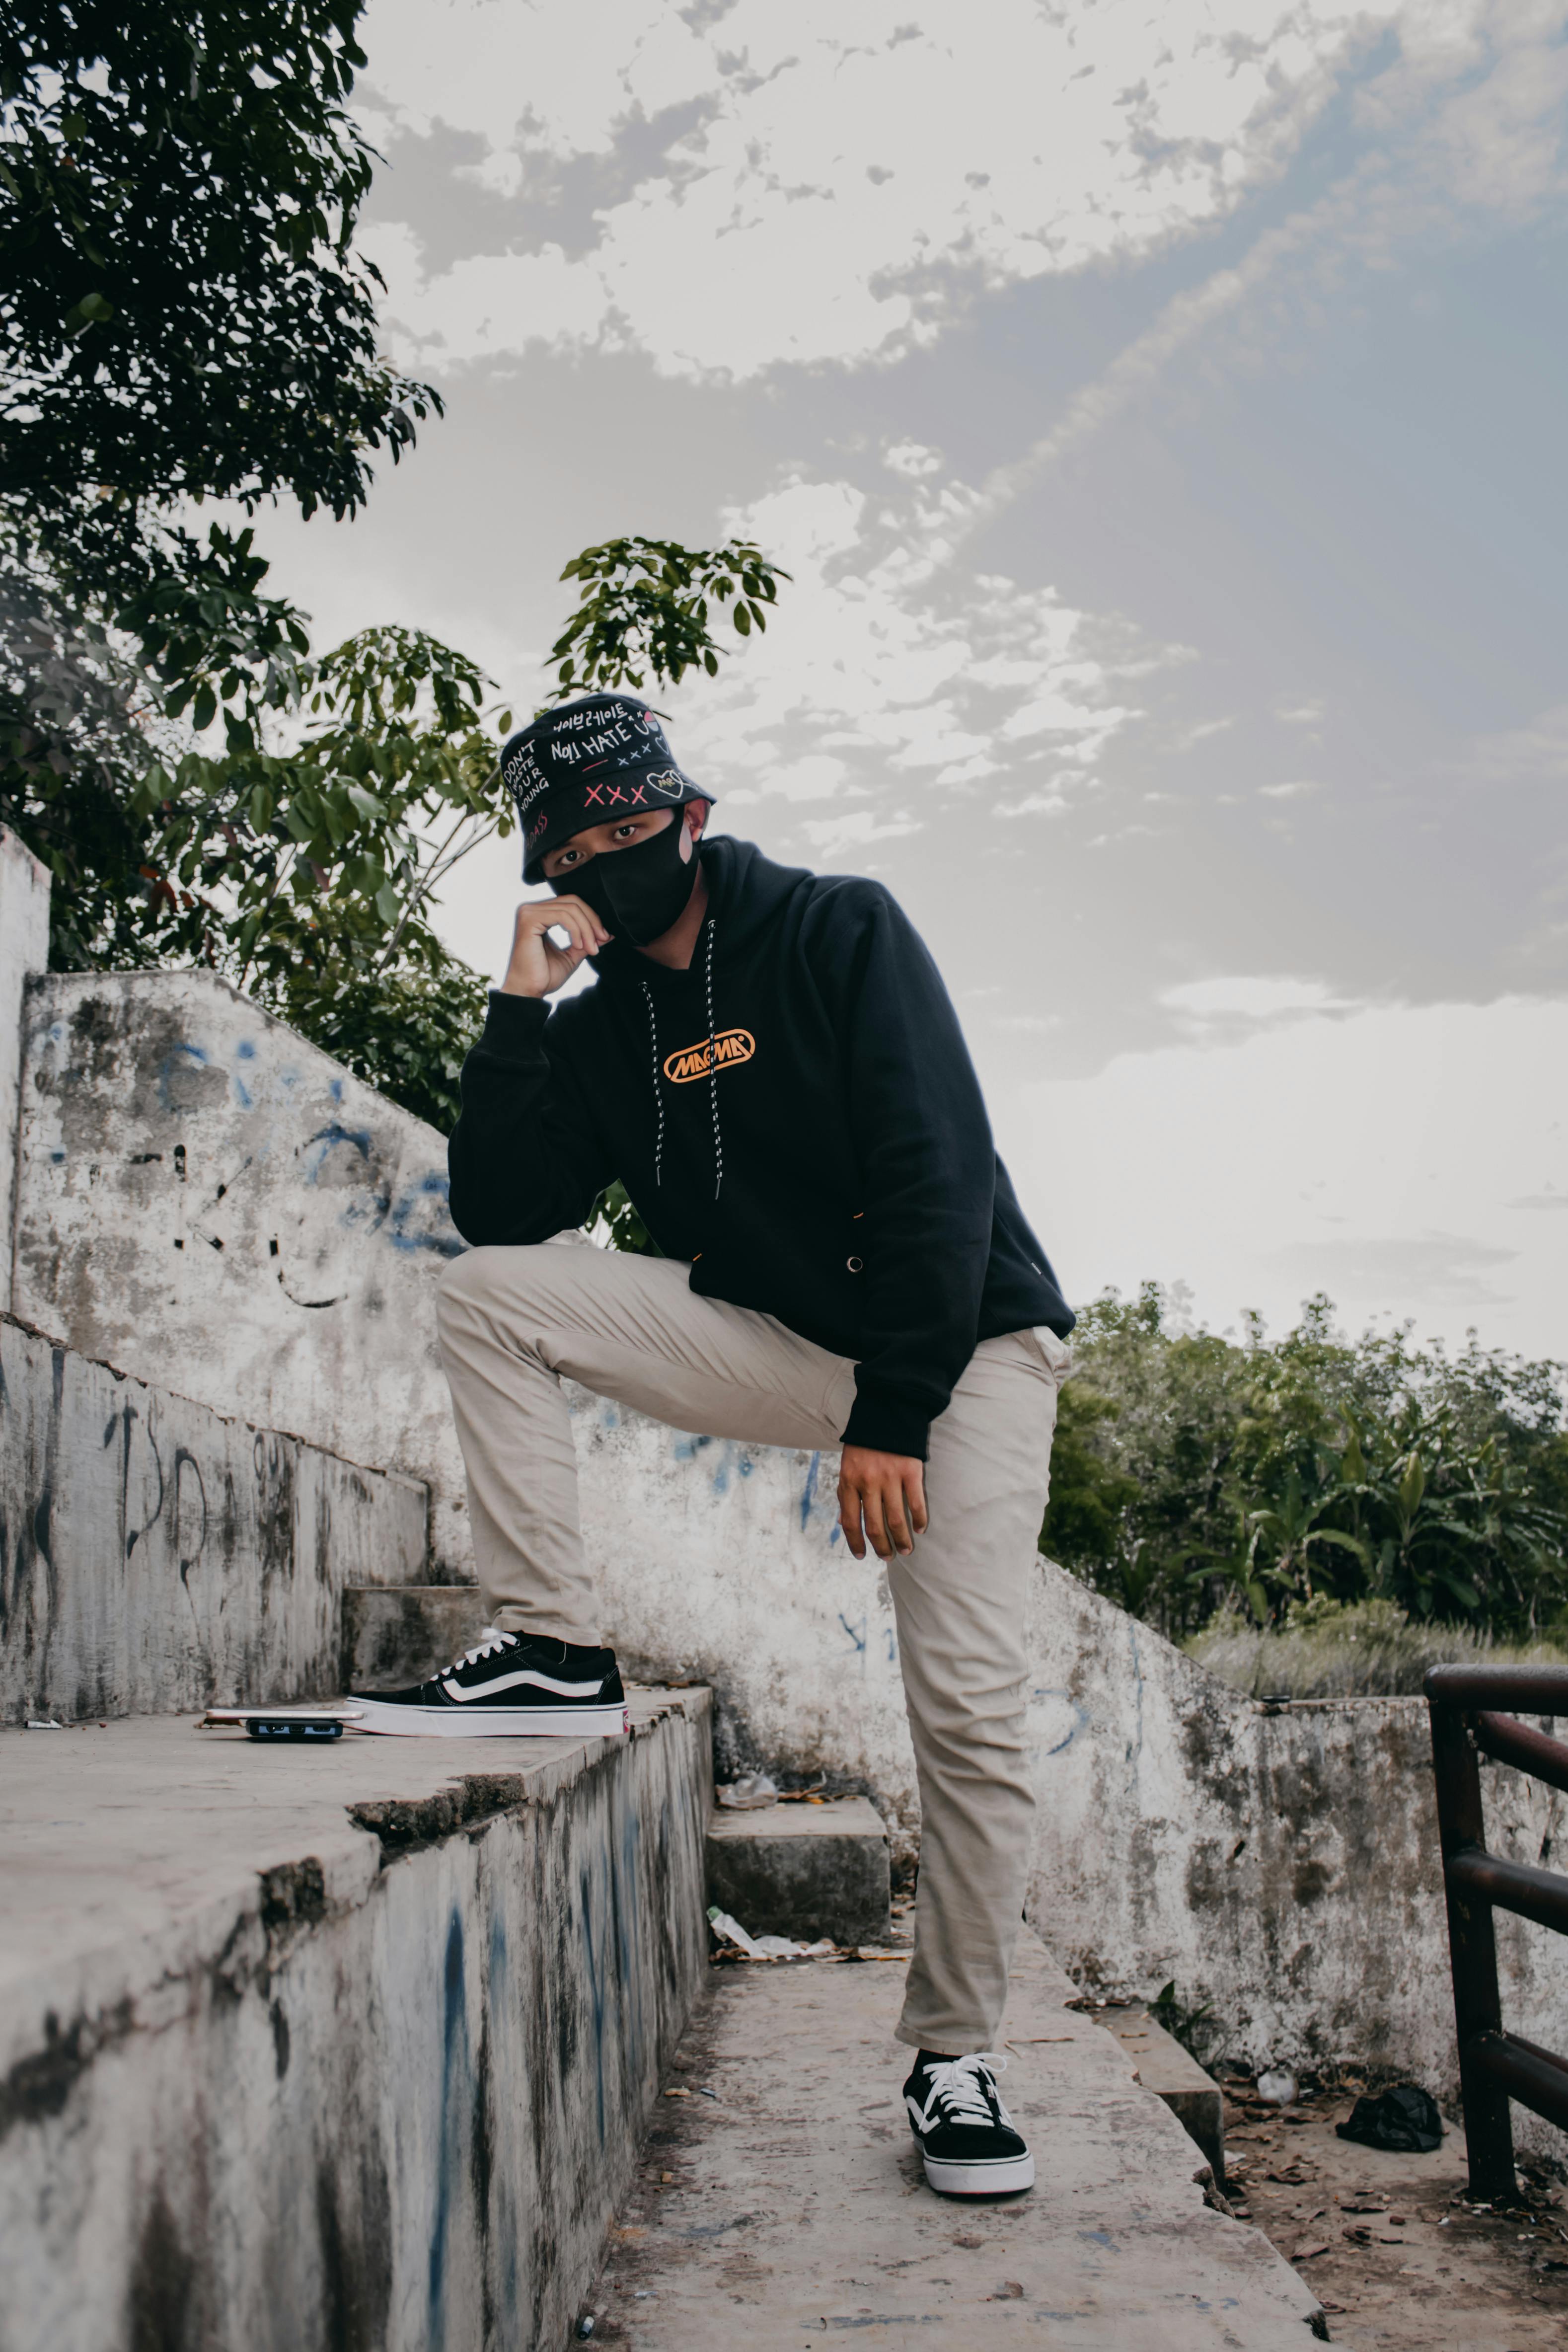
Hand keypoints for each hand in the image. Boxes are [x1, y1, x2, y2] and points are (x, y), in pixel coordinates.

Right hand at [499, 895, 610, 997]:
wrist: (529, 991)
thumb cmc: (545, 976)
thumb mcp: (572, 954)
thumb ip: (587, 941)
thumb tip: (608, 934)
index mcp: (540, 915)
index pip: (571, 904)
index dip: (591, 917)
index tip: (604, 937)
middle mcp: (532, 909)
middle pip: (572, 901)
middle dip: (592, 921)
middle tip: (602, 939)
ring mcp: (528, 912)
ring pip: (570, 908)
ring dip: (586, 929)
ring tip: (591, 948)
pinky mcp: (529, 919)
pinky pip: (562, 916)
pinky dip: (576, 930)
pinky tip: (579, 945)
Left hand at [838, 1447, 928, 1561]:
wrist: (885, 1413)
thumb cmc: (864, 1445)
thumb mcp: (846, 1467)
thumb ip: (845, 1494)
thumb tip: (843, 1523)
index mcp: (848, 1481)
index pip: (850, 1522)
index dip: (855, 1542)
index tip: (862, 1556)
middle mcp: (868, 1482)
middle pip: (875, 1526)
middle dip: (882, 1547)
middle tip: (888, 1557)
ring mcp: (890, 1477)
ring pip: (897, 1520)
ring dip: (902, 1540)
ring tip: (906, 1550)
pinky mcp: (911, 1471)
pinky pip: (916, 1503)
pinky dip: (919, 1519)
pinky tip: (920, 1529)